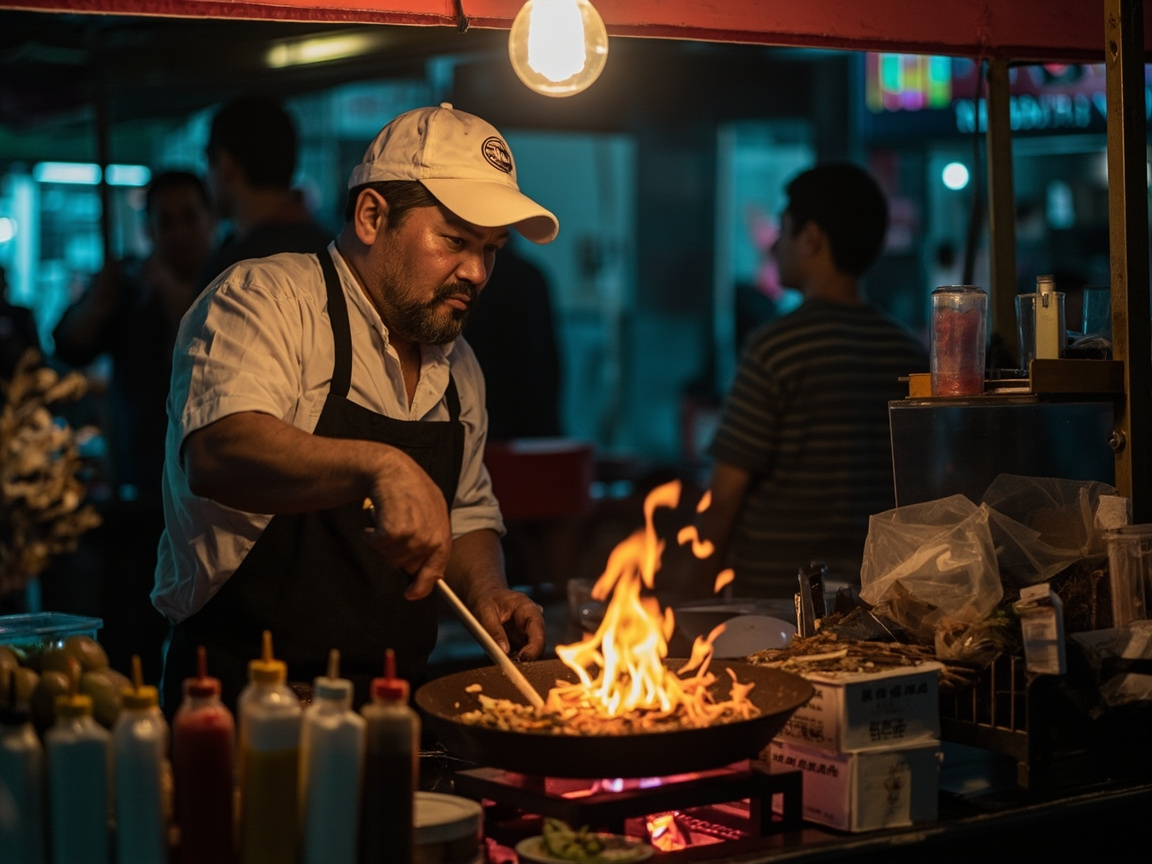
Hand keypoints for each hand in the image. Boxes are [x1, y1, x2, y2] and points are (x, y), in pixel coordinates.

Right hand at [362, 451, 452, 598]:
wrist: (392, 470)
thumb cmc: (409, 489)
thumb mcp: (429, 512)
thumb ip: (429, 539)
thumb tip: (418, 570)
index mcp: (442, 535)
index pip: (435, 569)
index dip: (422, 586)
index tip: (411, 594)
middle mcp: (430, 539)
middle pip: (404, 566)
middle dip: (394, 553)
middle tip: (392, 528)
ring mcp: (413, 537)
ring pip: (388, 556)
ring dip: (381, 541)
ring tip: (387, 517)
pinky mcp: (393, 533)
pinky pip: (376, 545)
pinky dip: (370, 534)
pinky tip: (376, 517)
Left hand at [469, 587, 546, 659]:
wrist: (485, 596)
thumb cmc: (487, 599)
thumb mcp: (485, 613)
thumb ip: (495, 632)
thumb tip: (505, 651)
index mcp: (528, 609)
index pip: (539, 630)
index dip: (534, 647)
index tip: (522, 658)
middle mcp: (532, 621)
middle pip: (537, 644)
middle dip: (524, 656)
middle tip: (507, 662)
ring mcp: (527, 631)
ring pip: (529, 652)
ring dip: (516, 657)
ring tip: (498, 652)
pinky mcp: (521, 640)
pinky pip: (520, 653)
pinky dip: (510, 657)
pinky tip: (499, 650)